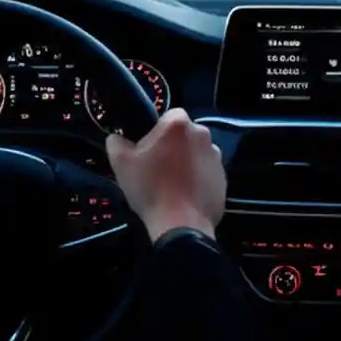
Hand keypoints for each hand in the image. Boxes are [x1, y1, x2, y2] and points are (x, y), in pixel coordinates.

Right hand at [106, 108, 225, 241]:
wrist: (181, 224)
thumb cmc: (150, 188)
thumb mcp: (121, 163)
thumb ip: (115, 142)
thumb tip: (117, 138)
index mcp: (178, 124)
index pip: (168, 116)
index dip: (156, 131)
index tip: (148, 150)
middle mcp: (203, 134)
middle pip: (183, 135)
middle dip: (172, 146)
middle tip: (157, 168)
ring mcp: (217, 157)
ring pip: (196, 153)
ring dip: (186, 162)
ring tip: (172, 185)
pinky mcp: (224, 178)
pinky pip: (206, 173)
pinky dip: (197, 179)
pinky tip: (185, 196)